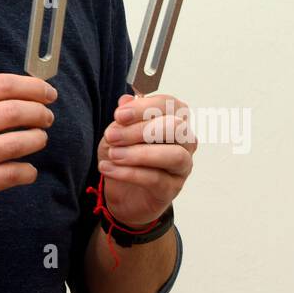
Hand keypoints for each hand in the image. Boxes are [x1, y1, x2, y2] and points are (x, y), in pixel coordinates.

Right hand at [0, 72, 57, 224]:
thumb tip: (20, 94)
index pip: (0, 86)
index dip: (31, 87)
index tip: (47, 92)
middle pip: (12, 112)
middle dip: (39, 113)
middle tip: (47, 117)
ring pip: (15, 143)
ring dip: (36, 139)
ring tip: (39, 139)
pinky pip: (9, 175)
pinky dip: (26, 171)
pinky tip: (27, 170)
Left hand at [96, 92, 195, 226]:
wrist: (121, 192)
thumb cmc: (124, 154)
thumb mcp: (118, 132)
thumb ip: (124, 116)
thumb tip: (125, 100)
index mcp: (174, 119)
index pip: (169, 105)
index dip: (144, 107)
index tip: (119, 115)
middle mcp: (185, 142)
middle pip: (175, 128)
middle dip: (140, 130)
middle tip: (111, 136)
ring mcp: (182, 167)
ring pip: (173, 155)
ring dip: (139, 154)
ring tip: (113, 154)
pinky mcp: (172, 189)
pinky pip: (156, 179)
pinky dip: (128, 173)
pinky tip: (108, 169)